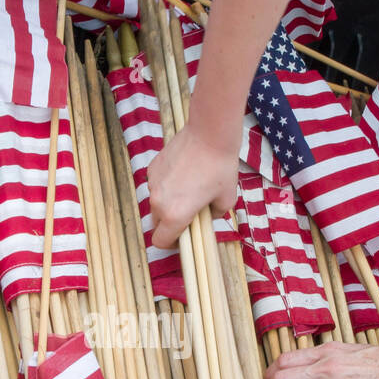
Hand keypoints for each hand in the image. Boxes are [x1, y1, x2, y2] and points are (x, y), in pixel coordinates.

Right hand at [147, 126, 238, 249]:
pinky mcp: (152, 168)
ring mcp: (153, 184)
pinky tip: (184, 174)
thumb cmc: (220, 167)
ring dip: (168, 204)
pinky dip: (167, 186)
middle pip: (157, 224)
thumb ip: (214, 215)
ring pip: (156, 204)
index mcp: (175, 215)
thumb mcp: (226, 199)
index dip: (171, 244)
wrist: (209, 134)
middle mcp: (158, 202)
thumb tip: (208, 216)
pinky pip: (157, 186)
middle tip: (189, 214)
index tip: (182, 238)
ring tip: (189, 190)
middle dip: (170, 224)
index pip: (160, 241)